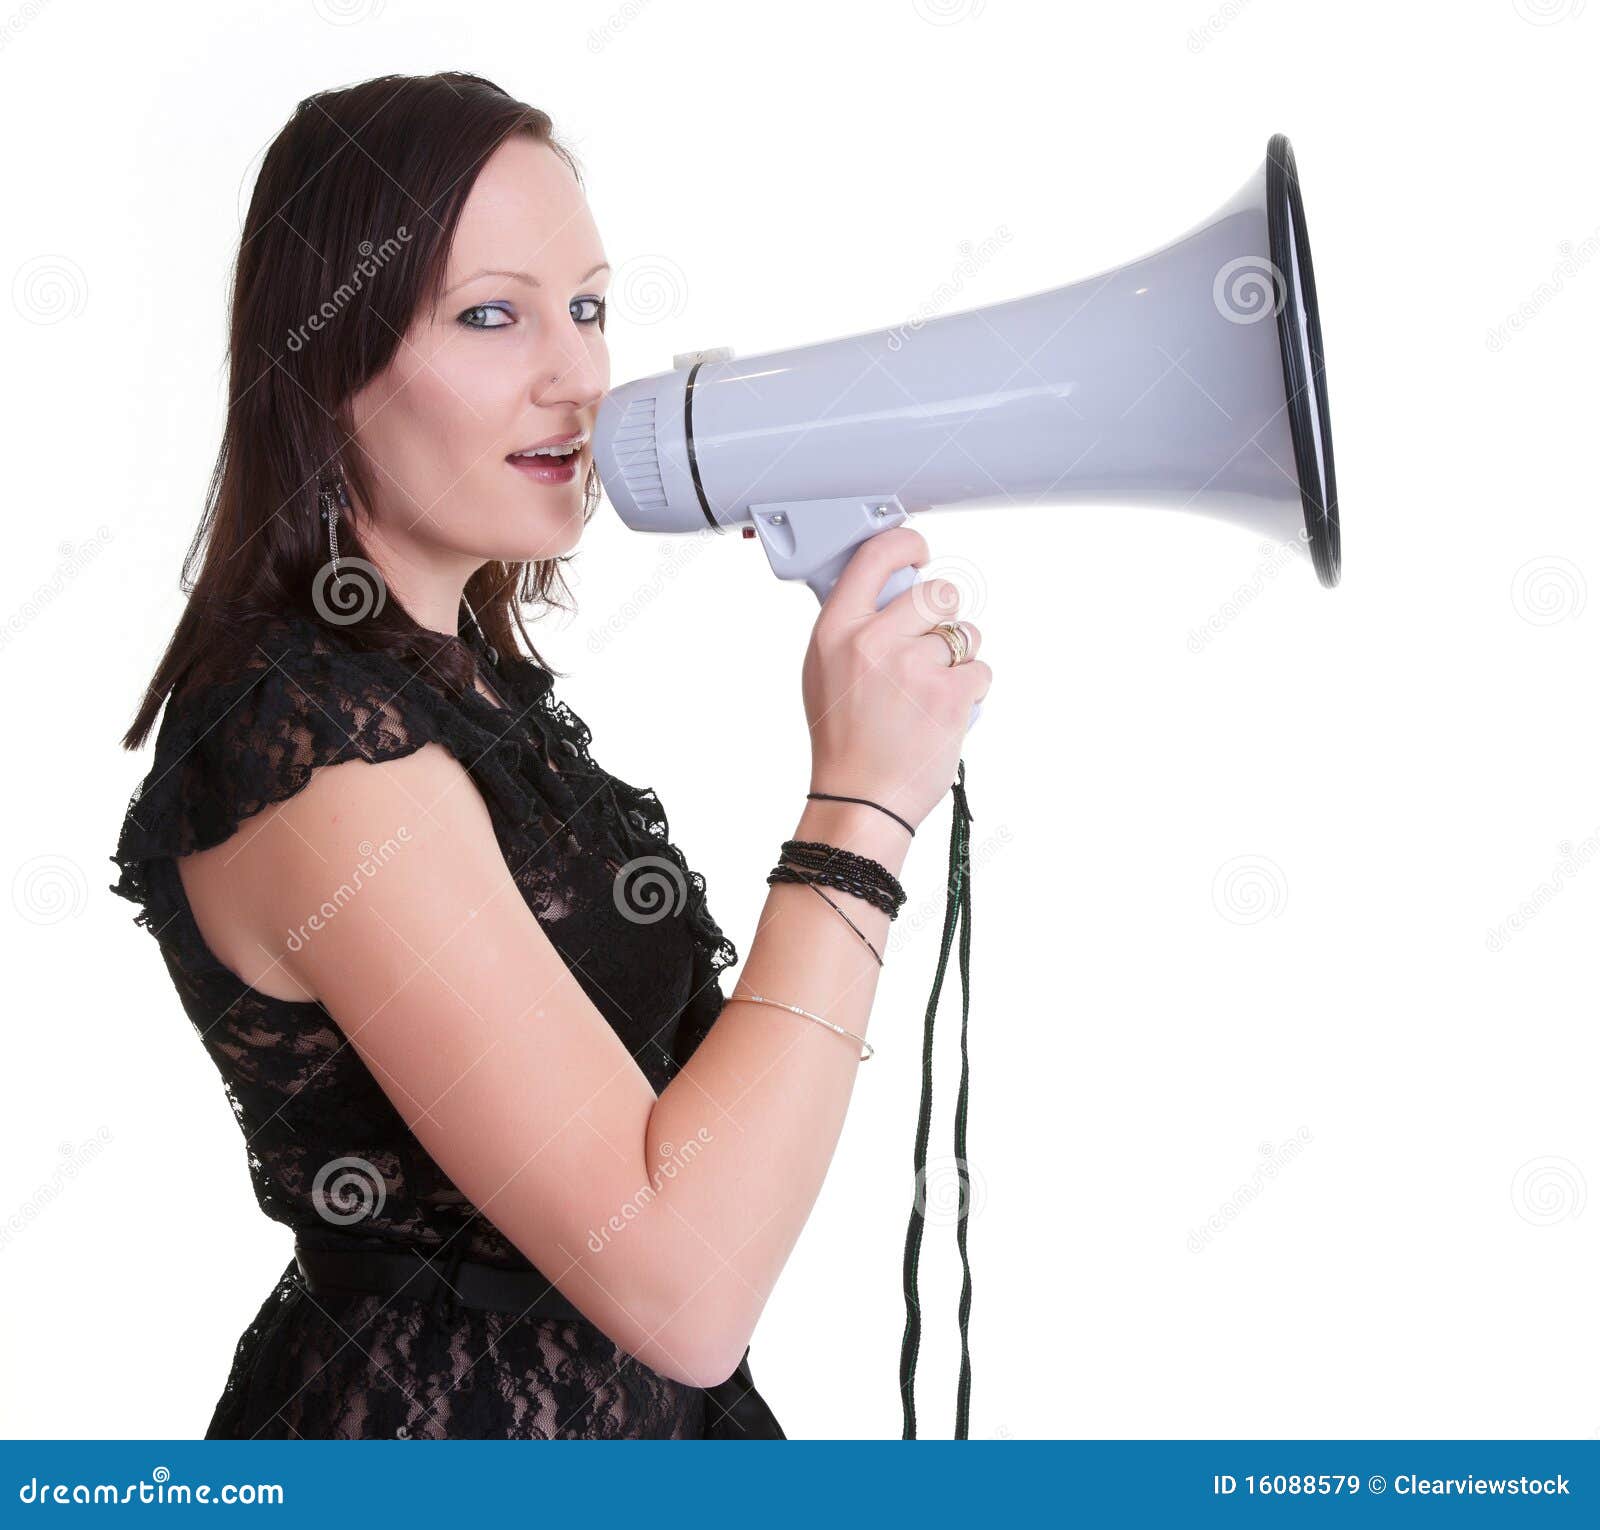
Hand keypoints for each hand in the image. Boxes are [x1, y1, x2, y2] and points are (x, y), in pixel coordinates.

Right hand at [801, 526, 991, 832]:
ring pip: (965, 633)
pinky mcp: (949, 694)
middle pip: (936, 592)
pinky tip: (944, 712)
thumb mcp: (822, 672)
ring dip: (960, 658)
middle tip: (932, 643)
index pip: (874, 557)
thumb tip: (883, 593)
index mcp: (836, 631)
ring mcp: (913, 666)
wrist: (861, 800)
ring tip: (932, 689)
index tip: (919, 551)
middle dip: (944, 614)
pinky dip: (971, 692)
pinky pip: (981, 671)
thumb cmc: (843, 741)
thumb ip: (850, 629)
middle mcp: (873, 641)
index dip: (906, 544)